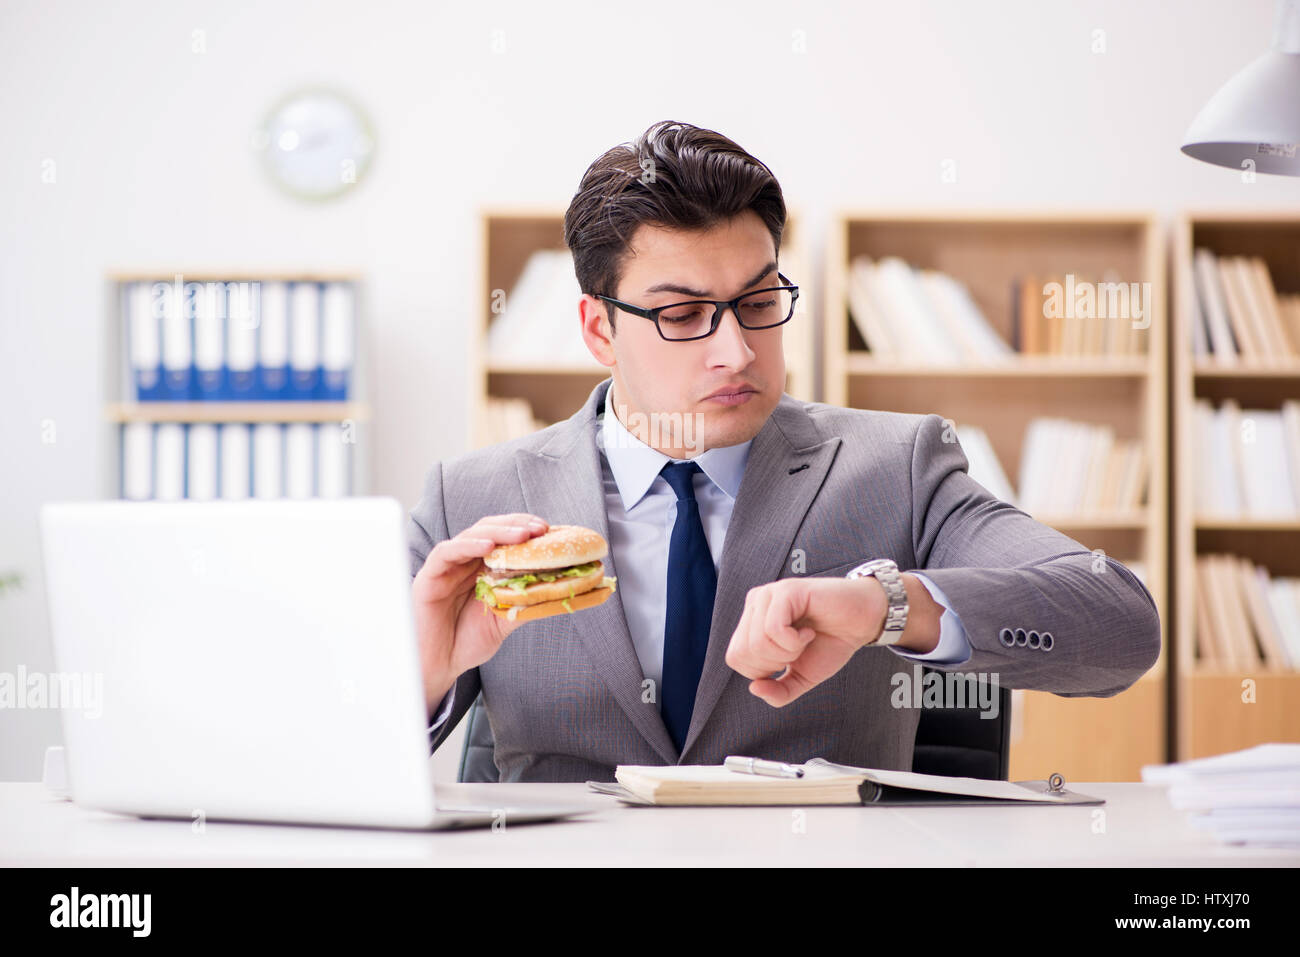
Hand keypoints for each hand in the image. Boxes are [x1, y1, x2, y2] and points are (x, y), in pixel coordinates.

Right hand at [411, 513, 549, 716]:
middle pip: (491, 530)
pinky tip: (488, 546)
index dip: (526, 529)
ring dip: (498, 531)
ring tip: (522, 534)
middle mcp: (465, 562)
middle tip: (540, 529)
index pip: (505, 538)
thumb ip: (526, 602)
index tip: (550, 530)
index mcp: (482, 568)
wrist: (438, 666)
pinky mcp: (429, 575)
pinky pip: (447, 552)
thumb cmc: (466, 642)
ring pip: (472, 536)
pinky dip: (468, 545)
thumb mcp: (504, 620)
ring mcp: (447, 566)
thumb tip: (564, 592)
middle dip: (517, 526)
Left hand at [724, 577, 886, 707]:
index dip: (763, 671)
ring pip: (757, 642)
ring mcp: (769, 595)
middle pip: (743, 652)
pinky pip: (774, 629)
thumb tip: (754, 689)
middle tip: (799, 649)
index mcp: (752, 621)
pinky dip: (794, 641)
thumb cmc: (831, 643)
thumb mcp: (801, 678)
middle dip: (776, 663)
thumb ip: (778, 692)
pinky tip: (809, 632)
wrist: (862, 622)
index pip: (735, 658)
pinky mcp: (786, 591)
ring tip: (805, 639)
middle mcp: (755, 604)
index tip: (790, 658)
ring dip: (788, 652)